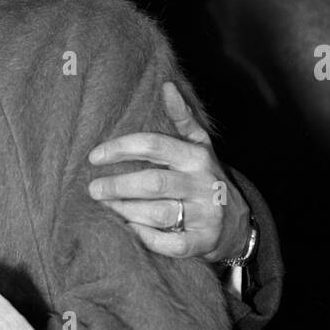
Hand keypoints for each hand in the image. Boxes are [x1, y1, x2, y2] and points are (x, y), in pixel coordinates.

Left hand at [87, 82, 250, 260]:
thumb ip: (182, 118)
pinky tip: (128, 230)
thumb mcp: (199, 146)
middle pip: (153, 182)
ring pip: (158, 213)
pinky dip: (145, 238)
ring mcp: (205, 215)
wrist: (237, 223)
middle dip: (117, 186)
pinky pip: (170, 244)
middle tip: (92, 189)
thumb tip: (167, 85)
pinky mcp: (203, 242)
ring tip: (105, 207)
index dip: (121, 149)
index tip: (94, 156)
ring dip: (126, 211)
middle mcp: (202, 184)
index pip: (154, 145)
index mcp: (196, 156)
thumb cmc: (205, 178)